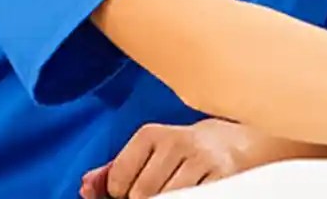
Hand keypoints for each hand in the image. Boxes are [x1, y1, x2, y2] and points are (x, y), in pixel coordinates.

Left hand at [79, 119, 251, 198]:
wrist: (240, 142)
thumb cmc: (186, 152)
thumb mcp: (151, 152)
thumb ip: (115, 169)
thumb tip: (86, 187)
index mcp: (154, 133)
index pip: (118, 178)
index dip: (120, 192)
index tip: (133, 188)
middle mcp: (179, 142)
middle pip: (142, 193)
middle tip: (159, 191)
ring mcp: (203, 160)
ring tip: (177, 191)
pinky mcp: (224, 176)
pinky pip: (194, 198)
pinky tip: (193, 192)